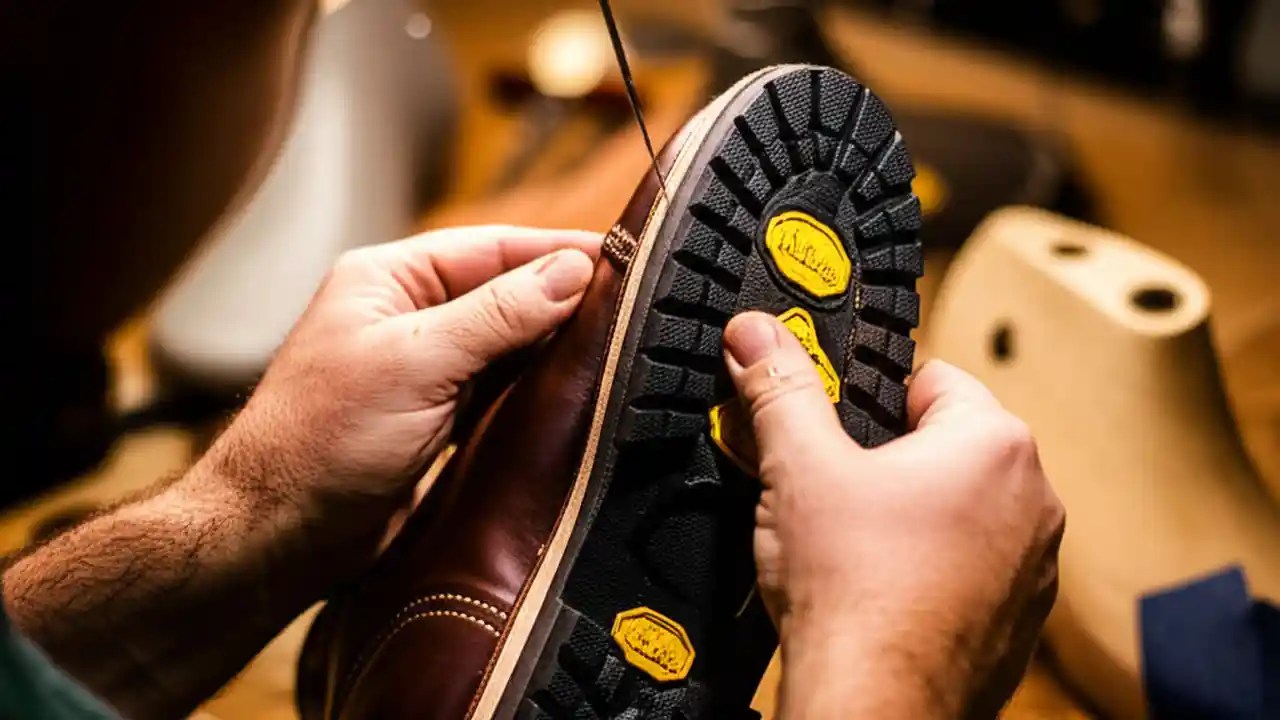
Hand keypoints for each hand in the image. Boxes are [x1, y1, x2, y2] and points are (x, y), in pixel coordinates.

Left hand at [203, 225, 599, 553]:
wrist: (279, 535)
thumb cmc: (320, 441)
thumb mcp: (416, 362)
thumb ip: (498, 315)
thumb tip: (571, 271)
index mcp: (390, 279)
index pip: (493, 248)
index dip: (559, 251)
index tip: (626, 255)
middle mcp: (408, 315)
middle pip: (506, 292)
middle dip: (564, 299)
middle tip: (637, 306)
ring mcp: (423, 368)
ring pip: (507, 344)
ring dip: (553, 347)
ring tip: (618, 346)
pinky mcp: (436, 417)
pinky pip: (499, 390)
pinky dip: (534, 390)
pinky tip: (573, 392)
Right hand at [722, 312, 1064, 718]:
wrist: (875, 706)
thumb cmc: (851, 587)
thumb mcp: (799, 466)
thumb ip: (779, 386)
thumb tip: (755, 329)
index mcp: (994, 443)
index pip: (930, 379)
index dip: (869, 399)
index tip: (832, 429)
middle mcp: (1034, 499)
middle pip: (946, 445)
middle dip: (889, 459)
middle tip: (831, 489)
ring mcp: (1033, 566)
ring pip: (961, 509)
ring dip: (913, 516)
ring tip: (853, 546)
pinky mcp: (1018, 622)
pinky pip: (971, 569)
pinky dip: (931, 571)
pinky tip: (881, 592)